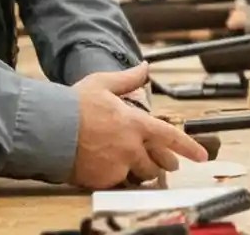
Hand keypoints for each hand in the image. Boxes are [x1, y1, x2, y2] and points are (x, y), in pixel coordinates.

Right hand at [70, 63, 208, 189]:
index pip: (171, 137)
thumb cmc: (73, 105)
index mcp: (136, 124)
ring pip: (140, 176)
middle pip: (158, 163)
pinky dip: (117, 178)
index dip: (189, 147)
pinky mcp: (102, 180)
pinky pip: (118, 183)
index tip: (202, 156)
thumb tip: (145, 66)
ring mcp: (118, 166)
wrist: (46, 130)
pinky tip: (109, 170)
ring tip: (137, 167)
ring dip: (142, 172)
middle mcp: (132, 147)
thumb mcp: (102, 83)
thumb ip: (128, 79)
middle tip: (167, 164)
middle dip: (164, 164)